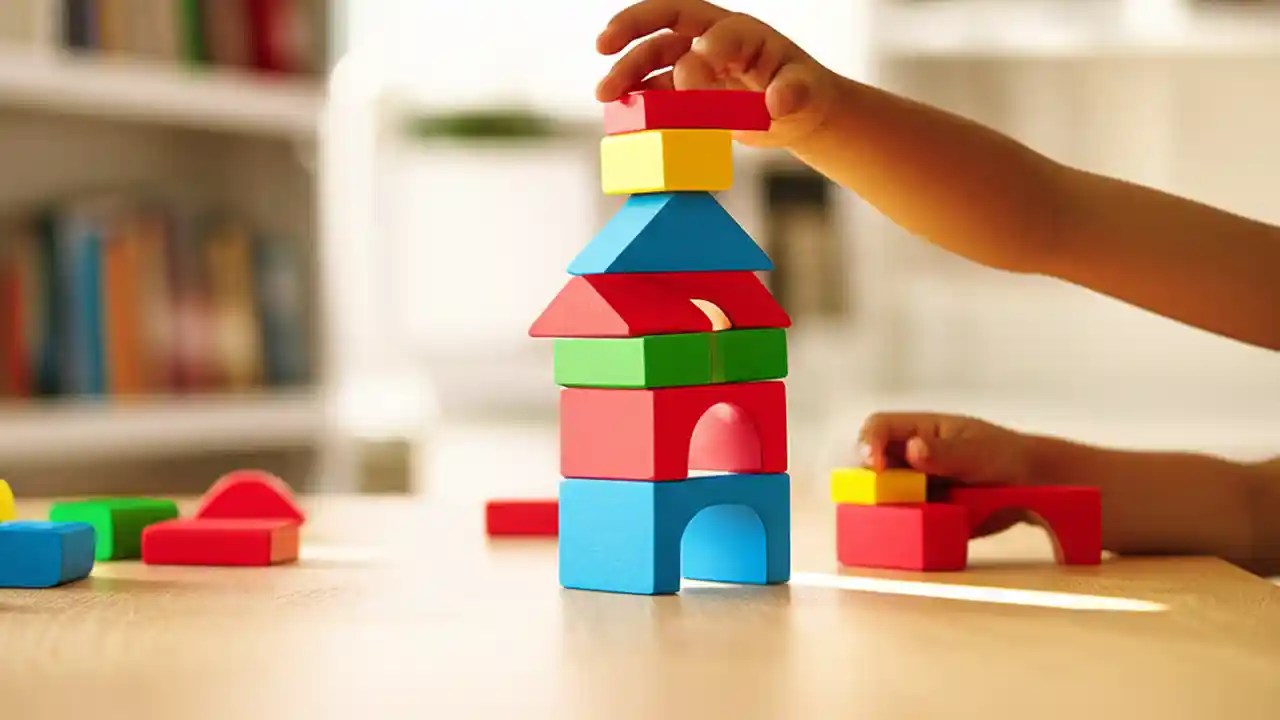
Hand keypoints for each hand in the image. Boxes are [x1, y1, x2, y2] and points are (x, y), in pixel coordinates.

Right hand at [595, 0, 842, 148]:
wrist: (795, 112)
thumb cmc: (803, 96)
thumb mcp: (806, 94)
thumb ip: (793, 95)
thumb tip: (775, 102)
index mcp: (742, 33)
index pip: (713, 29)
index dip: (700, 52)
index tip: (693, 84)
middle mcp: (712, 40)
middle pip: (666, 24)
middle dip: (633, 32)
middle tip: (603, 47)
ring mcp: (695, 64)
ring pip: (653, 57)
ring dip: (626, 71)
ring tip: (604, 94)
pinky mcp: (686, 91)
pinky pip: (655, 90)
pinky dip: (636, 101)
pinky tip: (620, 116)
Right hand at [859, 413, 1041, 535]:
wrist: (1034, 485)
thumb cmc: (1007, 456)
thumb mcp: (978, 451)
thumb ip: (946, 451)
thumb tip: (913, 448)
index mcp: (920, 430)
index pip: (880, 428)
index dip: (869, 444)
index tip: (875, 468)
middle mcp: (910, 457)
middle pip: (871, 465)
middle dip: (870, 482)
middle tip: (884, 499)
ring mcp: (916, 485)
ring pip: (882, 495)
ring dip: (884, 507)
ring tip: (902, 517)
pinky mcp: (924, 511)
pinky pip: (903, 519)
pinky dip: (901, 526)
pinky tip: (913, 532)